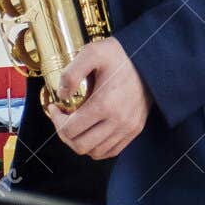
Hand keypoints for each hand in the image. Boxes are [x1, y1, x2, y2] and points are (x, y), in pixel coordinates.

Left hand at [46, 38, 150, 159]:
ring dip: (80, 141)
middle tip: (63, 118)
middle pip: (80, 145)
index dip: (56, 121)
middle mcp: (118, 121)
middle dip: (65, 134)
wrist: (149, 59)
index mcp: (104, 104)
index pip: (70, 130)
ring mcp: (128, 128)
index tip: (56, 108)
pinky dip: (97, 147)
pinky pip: (111, 151)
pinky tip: (91, 132)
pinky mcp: (135, 129)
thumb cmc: (120, 56)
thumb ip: (71, 73)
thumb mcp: (92, 52)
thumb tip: (62, 95)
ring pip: (95, 152)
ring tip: (77, 124)